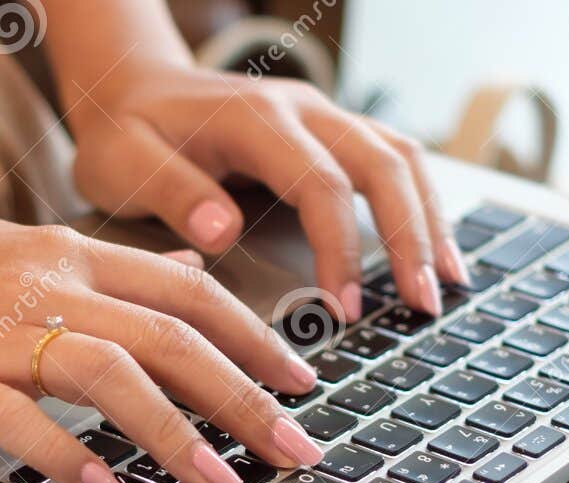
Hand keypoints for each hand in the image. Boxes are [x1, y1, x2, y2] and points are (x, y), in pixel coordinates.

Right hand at [0, 214, 324, 482]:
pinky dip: (71, 456)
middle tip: (294, 447)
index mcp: (70, 256)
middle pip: (170, 339)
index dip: (254, 337)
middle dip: (245, 398)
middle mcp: (46, 288)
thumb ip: (111, 268)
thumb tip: (192, 274)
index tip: (301, 381)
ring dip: (176, 434)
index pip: (187, 292)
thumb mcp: (26, 248)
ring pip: (111, 376)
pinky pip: (23, 422)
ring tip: (220, 482)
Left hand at [67, 64, 467, 320]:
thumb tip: (223, 231)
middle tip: (424, 302)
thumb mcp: (122, 164)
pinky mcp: (328, 134)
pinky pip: (390, 161)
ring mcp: (321, 118)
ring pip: (400, 157)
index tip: (345, 308)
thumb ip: (173, 194)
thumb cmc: (124, 133)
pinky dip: (419, 205)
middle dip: (411, 235)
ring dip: (430, 218)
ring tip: (446, 283)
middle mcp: (302, 110)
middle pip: (384, 164)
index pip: (323, 184)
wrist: (129, 87)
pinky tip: (430, 252)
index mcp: (255, 120)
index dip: (342, 248)